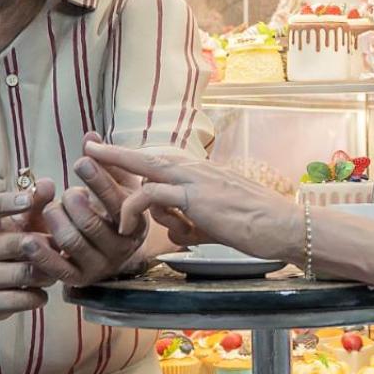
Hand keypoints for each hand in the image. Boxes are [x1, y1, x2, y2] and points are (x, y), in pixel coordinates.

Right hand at [0, 180, 77, 321]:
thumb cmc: (16, 245)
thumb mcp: (27, 222)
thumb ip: (37, 203)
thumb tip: (47, 183)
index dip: (4, 203)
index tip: (28, 200)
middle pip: (10, 244)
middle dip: (42, 246)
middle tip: (61, 247)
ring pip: (18, 274)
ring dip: (44, 272)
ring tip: (54, 272)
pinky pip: (16, 301)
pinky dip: (36, 297)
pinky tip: (42, 293)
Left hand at [43, 138, 155, 285]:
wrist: (112, 255)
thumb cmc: (111, 212)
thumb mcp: (116, 186)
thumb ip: (106, 162)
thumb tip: (91, 136)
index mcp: (134, 221)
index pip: (117, 200)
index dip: (99, 180)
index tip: (81, 161)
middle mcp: (121, 247)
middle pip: (91, 223)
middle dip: (73, 202)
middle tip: (67, 193)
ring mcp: (99, 266)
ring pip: (72, 242)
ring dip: (56, 221)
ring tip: (50, 209)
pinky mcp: (78, 280)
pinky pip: (57, 269)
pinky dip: (41, 254)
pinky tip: (28, 239)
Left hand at [83, 140, 301, 262]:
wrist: (285, 226)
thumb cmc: (257, 226)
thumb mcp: (214, 224)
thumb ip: (189, 221)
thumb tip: (173, 228)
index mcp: (201, 173)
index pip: (161, 159)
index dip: (135, 157)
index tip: (112, 153)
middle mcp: (196, 169)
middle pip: (147, 155)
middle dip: (115, 152)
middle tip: (88, 146)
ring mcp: (196, 180)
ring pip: (146, 168)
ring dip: (119, 181)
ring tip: (101, 194)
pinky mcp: (196, 196)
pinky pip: (152, 195)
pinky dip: (133, 207)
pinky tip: (124, 225)